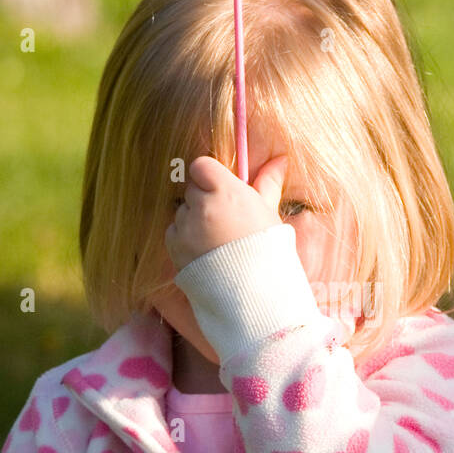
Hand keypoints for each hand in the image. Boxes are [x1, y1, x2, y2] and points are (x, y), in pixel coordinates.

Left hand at [166, 154, 288, 271]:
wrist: (253, 292)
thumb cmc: (267, 250)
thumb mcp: (269, 212)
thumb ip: (268, 183)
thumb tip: (279, 160)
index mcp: (226, 192)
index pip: (201, 165)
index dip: (209, 176)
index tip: (220, 189)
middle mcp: (201, 206)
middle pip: (192, 189)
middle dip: (204, 200)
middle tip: (224, 220)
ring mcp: (185, 227)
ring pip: (183, 212)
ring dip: (194, 221)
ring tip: (217, 242)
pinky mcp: (174, 247)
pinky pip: (174, 232)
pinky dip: (185, 239)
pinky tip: (205, 253)